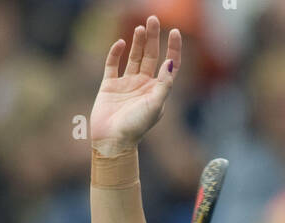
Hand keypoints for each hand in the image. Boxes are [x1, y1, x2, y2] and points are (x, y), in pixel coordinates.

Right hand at [91, 14, 180, 155]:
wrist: (112, 141)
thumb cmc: (136, 127)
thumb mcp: (155, 106)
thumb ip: (164, 84)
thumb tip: (170, 62)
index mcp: (156, 90)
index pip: (168, 64)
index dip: (173, 48)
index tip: (175, 31)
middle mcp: (142, 85)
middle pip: (150, 55)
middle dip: (153, 37)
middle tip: (153, 19)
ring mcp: (126, 84)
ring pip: (134, 57)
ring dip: (138, 41)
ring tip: (141, 27)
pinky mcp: (109, 85)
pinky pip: (113, 64)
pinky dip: (116, 52)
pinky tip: (121, 43)